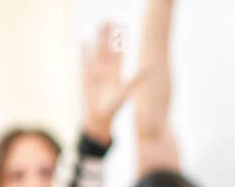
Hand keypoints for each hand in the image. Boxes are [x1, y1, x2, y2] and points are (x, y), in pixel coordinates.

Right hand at [81, 21, 144, 142]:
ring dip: (98, 38)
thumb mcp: (126, 91)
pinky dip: (85, 51)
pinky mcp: (86, 76)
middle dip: (109, 34)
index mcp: (116, 73)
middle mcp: (106, 70)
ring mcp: (95, 72)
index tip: (123, 27)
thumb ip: (137, 80)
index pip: (119, 52)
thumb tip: (150, 71)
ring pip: (97, 50)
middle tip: (111, 19)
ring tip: (100, 25)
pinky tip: (85, 41)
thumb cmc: (114, 108)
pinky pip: (84, 60)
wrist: (99, 118)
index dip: (120, 40)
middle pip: (108, 47)